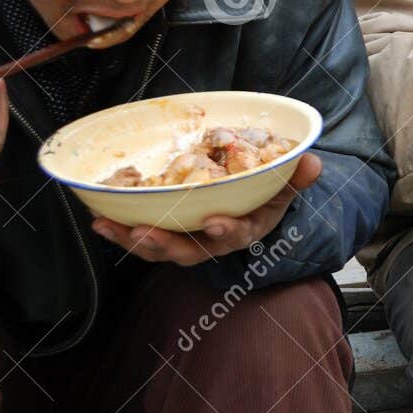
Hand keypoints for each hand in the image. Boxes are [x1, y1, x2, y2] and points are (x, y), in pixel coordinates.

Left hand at [90, 153, 321, 265]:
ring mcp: (188, 239)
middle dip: (165, 244)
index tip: (215, 223)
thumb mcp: (285, 186)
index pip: (238, 234)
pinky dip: (121, 231)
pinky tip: (100, 221)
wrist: (251, 207)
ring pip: (161, 249)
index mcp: (246, 229)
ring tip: (110, 228)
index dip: (226, 231)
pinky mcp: (168, 233)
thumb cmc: (267, 196)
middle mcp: (214, 241)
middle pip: (189, 251)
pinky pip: (143, 237)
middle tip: (144, 233)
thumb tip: (312, 162)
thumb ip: (296, 177)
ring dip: (134, 240)